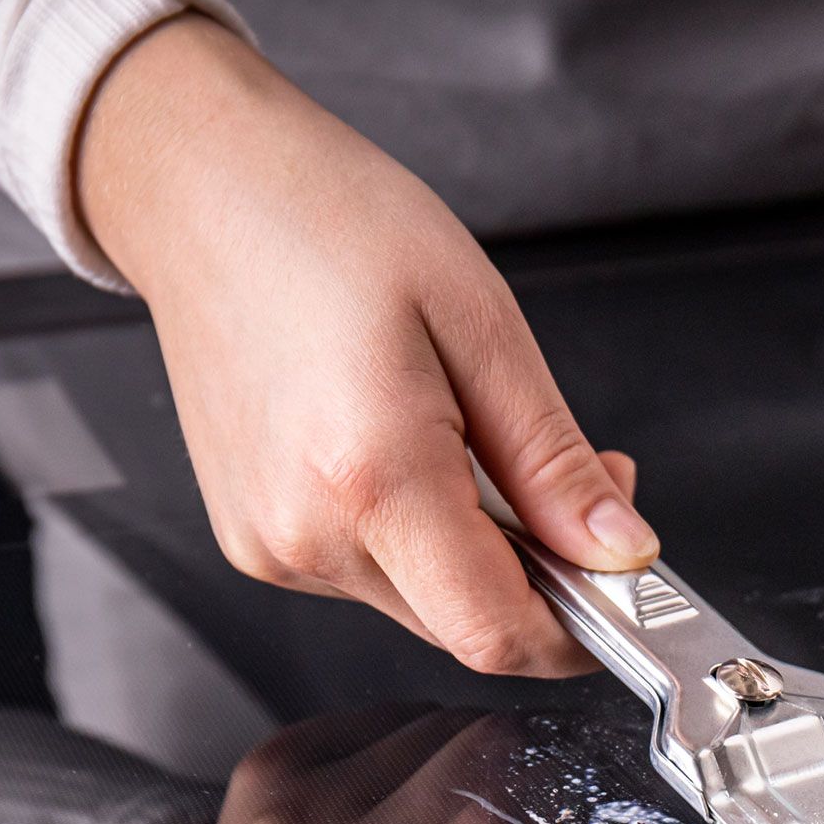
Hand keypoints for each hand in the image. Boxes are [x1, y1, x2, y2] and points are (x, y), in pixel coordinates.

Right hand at [76, 14, 656, 676]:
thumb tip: (620, 554)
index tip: (621, 574)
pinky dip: (424, 537)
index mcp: (370, 478)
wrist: (201, 192)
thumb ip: (552, 463)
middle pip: (469, 625)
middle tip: (577, 472)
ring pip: (427, 605)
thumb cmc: (330, 224)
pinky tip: (418, 451)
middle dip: (546, 572)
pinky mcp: (256, 542)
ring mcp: (272, 547)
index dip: (581, 626)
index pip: (498, 632)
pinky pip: (376, 576)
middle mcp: (307, 534)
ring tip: (479, 439)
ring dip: (485, 552)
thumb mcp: (481, 325)